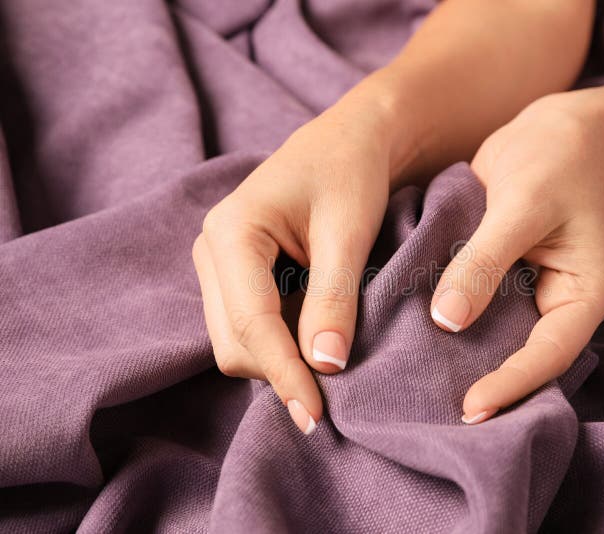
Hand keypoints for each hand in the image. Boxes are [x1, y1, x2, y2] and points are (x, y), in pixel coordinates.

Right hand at [193, 103, 394, 434]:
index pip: (251, 323)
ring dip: (281, 359)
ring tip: (331, 359)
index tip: (315, 416)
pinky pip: (250, 326)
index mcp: (231, 231)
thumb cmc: (351, 172)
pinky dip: (282, 342)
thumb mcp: (348, 233)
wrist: (350, 140)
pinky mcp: (235, 274)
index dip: (284, 373)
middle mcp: (211, 250)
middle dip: (280, 370)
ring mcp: (218, 264)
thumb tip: (325, 368)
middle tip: (332, 395)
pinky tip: (318, 337)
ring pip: (238, 341)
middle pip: (234, 342)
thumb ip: (334, 299)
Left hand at [429, 95, 603, 423]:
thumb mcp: (520, 206)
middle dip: (488, 388)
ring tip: (420, 393)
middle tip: (438, 419)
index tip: (470, 408)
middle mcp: (557, 304)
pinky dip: (451, 328)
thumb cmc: (551, 161)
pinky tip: (414, 344)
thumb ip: (484, 262)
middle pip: (525, 360)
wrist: (552, 130)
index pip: (550, 354)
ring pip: (497, 341)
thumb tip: (446, 320)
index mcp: (583, 296)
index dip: (512, 384)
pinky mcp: (499, 280)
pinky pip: (477, 313)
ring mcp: (528, 295)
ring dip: (464, 363)